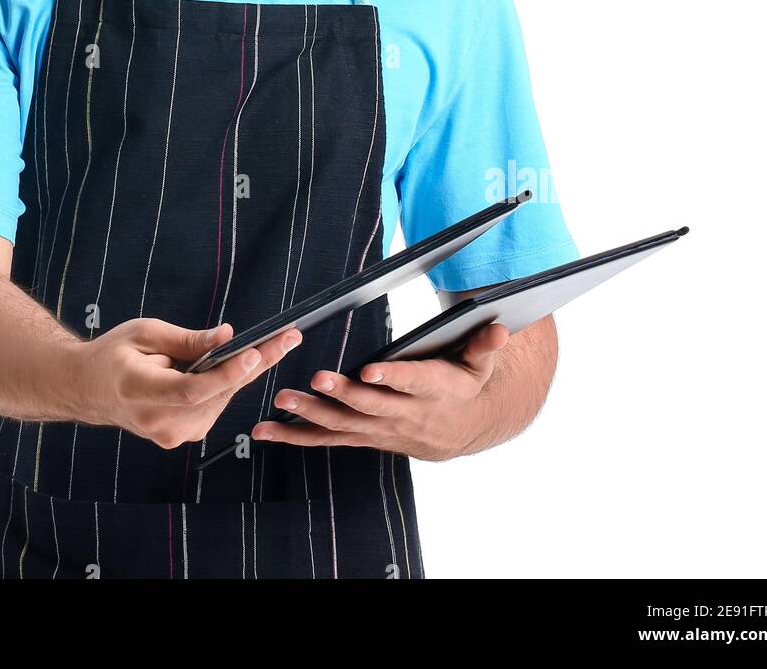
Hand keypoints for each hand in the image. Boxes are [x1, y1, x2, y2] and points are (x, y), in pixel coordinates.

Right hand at [65, 318, 302, 450]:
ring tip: (273, 344)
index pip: (191, 389)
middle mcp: (157, 421)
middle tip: (289, 338)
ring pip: (221, 401)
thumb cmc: (112, 355)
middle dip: (255, 364)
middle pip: (216, 394)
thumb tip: (227, 337)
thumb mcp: (143, 333)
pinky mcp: (180, 436)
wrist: (87, 390)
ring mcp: (170, 435)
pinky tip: (242, 363)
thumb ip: (186, 339)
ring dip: (246, 373)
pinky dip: (228, 384)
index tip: (254, 353)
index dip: (225, 374)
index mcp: (139, 391)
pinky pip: (214, 406)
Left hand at [249, 321, 509, 461]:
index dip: (391, 379)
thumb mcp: (479, 363)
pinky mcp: (360, 435)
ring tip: (281, 401)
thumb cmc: (463, 383)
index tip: (369, 371)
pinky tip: (265, 431)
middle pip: (369, 406)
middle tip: (316, 378)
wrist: (458, 429)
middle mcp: (401, 413)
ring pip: (341, 424)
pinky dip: (294, 435)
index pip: (410, 383)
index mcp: (431, 389)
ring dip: (310, 414)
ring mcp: (378, 428)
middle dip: (342, 394)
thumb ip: (484, 345)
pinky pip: (325, 438)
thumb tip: (501, 328)